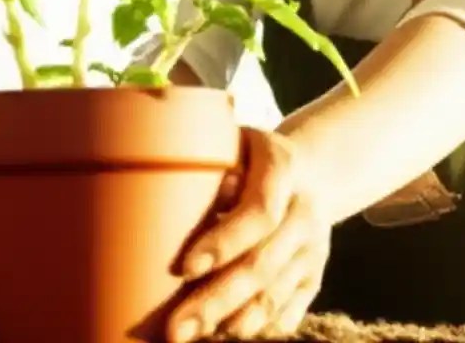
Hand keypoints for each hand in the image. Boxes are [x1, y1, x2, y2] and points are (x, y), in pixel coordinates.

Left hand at [167, 127, 329, 341]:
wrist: (311, 171)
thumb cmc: (246, 156)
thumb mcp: (227, 141)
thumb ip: (201, 167)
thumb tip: (150, 207)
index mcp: (282, 167)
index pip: (259, 212)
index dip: (225, 242)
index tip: (185, 268)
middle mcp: (304, 210)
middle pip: (263, 264)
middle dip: (217, 300)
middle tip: (176, 328)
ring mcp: (313, 248)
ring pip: (274, 294)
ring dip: (233, 322)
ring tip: (194, 337)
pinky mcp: (313, 277)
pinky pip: (288, 311)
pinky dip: (257, 328)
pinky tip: (224, 335)